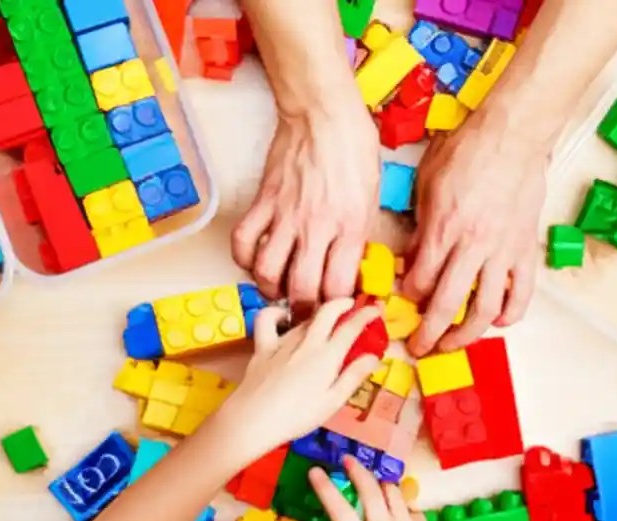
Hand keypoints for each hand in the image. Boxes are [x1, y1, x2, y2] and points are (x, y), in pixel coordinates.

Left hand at [214, 301, 382, 455]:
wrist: (253, 421)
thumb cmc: (297, 417)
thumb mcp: (332, 402)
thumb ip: (354, 376)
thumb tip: (374, 357)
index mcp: (328, 356)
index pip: (351, 327)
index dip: (366, 315)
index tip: (375, 309)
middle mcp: (307, 342)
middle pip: (328, 311)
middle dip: (343, 303)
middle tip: (353, 305)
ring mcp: (282, 341)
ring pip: (305, 318)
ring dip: (319, 314)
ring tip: (327, 320)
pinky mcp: (262, 347)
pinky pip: (268, 320)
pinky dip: (277, 314)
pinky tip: (284, 319)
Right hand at [232, 105, 379, 307]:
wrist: (322, 112)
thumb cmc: (353, 147)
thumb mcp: (373, 195)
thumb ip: (360, 233)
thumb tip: (352, 265)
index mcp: (350, 226)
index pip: (338, 287)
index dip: (336, 307)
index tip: (337, 308)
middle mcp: (316, 226)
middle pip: (302, 288)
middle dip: (304, 310)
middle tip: (307, 312)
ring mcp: (285, 215)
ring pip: (267, 273)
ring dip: (272, 290)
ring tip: (280, 291)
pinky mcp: (263, 202)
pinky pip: (243, 242)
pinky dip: (245, 260)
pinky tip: (255, 262)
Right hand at [308, 457, 468, 520]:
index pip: (339, 509)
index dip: (325, 488)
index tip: (315, 471)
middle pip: (370, 488)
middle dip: (357, 469)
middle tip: (348, 459)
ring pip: (392, 491)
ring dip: (380, 482)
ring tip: (373, 480)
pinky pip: (409, 506)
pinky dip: (399, 502)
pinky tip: (396, 509)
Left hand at [403, 113, 546, 355]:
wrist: (512, 135)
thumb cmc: (468, 151)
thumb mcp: (427, 184)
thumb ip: (420, 225)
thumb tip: (413, 257)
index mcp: (443, 229)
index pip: (420, 280)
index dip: (408, 296)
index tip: (403, 300)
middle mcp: (472, 246)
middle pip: (447, 305)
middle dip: (429, 333)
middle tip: (419, 346)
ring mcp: (502, 252)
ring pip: (485, 310)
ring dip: (467, 334)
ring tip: (454, 344)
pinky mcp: (525, 250)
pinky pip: (521, 294)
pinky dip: (509, 314)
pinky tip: (497, 321)